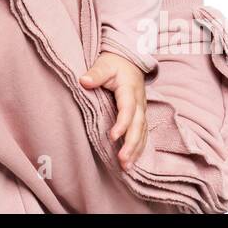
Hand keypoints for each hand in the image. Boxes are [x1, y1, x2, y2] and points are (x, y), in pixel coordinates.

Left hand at [79, 51, 147, 171]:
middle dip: (131, 144)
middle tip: (123, 160)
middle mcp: (139, 102)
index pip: (128, 109)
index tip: (112, 136)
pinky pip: (142, 133)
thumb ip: (95, 73)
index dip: (122, 123)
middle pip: (138, 125)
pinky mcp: (140, 115)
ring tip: (127, 166)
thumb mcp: (104, 64)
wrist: (130, 61)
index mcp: (130, 90)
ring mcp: (141, 110)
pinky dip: (139, 147)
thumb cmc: (115, 63)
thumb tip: (84, 81)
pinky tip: (133, 161)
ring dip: (136, 150)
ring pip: (142, 132)